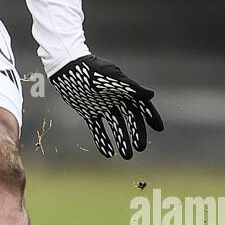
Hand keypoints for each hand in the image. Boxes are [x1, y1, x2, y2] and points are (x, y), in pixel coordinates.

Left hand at [49, 53, 163, 159]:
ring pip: (116, 126)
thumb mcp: (110, 78)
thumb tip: (151, 95)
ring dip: (122, 140)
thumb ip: (130, 87)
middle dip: (136, 133)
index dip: (150, 116)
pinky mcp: (89, 112)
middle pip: (130, 119)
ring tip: (126, 156)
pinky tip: (108, 153)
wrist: (66, 68)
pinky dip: (103, 140)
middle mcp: (116, 99)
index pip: (141, 105)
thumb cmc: (91, 70)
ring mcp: (103, 107)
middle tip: (140, 147)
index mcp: (124, 90)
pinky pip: (98, 129)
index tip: (159, 128)